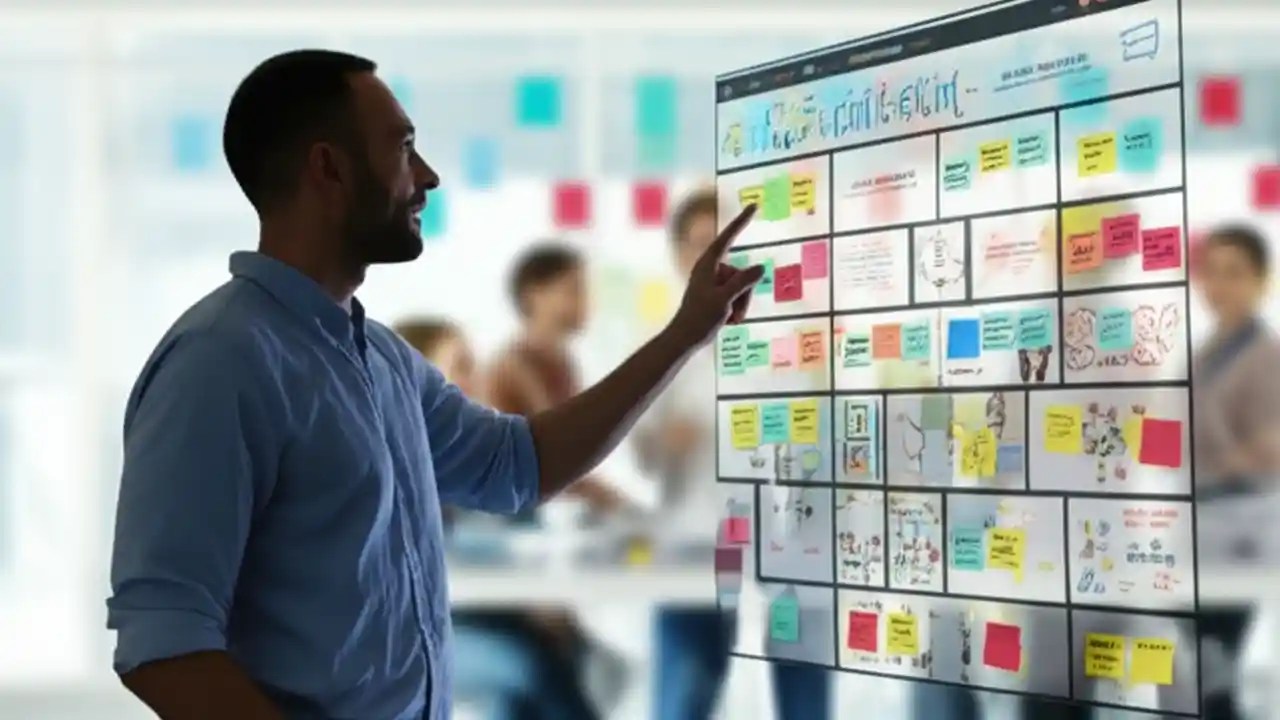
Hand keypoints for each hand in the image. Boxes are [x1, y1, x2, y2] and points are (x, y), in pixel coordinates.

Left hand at [669, 204, 762, 347]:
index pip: (728, 237)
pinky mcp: (717, 294)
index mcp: (708, 264)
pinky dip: (736, 308)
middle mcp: (711, 269)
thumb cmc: (700, 317)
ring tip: (729, 318)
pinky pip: (738, 296)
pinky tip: (727, 320)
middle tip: (733, 311)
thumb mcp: (725, 299)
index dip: (741, 221)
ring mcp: (714, 282)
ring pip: (742, 287)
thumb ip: (743, 282)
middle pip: (741, 272)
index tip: (754, 205)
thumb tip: (760, 268)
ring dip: (741, 304)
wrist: (685, 339)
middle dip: (744, 293)